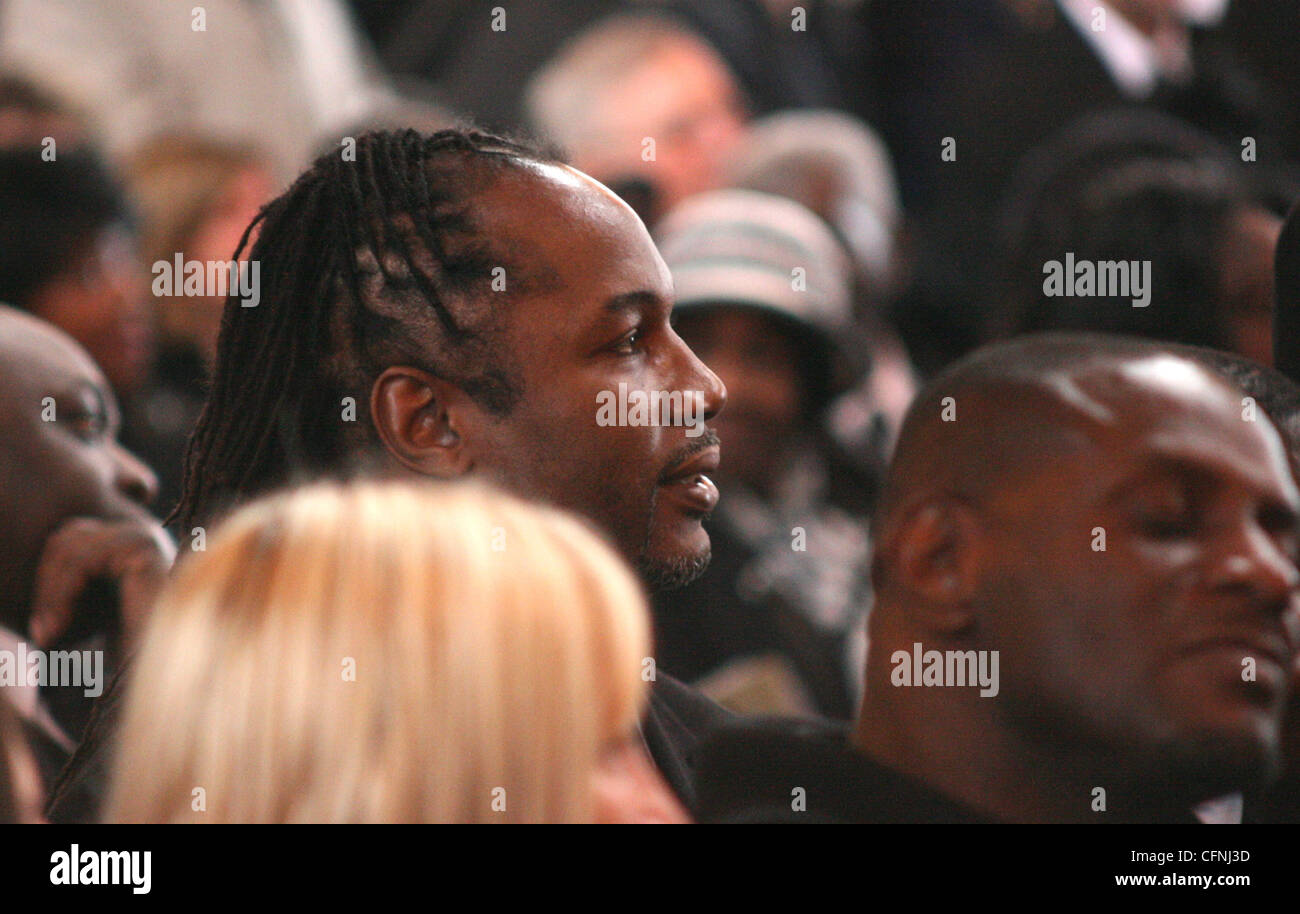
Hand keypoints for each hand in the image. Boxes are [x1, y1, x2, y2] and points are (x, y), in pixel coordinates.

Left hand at [27, 515, 175, 657]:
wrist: (162, 678)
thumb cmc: (130, 658)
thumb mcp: (90, 616)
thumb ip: (69, 590)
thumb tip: (32, 568)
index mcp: (132, 549)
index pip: (71, 540)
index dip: (49, 583)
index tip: (44, 631)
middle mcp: (143, 536)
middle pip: (67, 536)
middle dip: (46, 585)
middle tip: (43, 634)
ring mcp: (145, 538)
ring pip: (68, 546)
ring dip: (50, 595)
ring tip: (50, 636)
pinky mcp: (142, 550)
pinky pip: (81, 560)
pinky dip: (60, 596)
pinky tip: (62, 629)